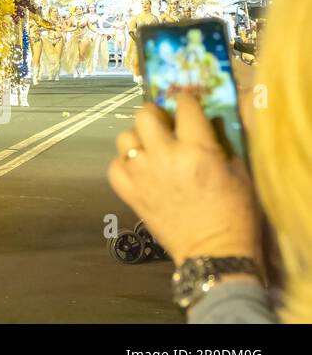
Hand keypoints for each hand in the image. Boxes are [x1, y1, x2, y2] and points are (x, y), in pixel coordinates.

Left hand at [107, 95, 261, 265]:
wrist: (215, 253)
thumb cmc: (235, 213)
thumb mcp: (239, 173)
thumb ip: (220, 144)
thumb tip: (206, 123)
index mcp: (196, 149)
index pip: (184, 105)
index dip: (186, 101)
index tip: (187, 104)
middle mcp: (164, 156)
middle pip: (145, 115)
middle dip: (156, 114)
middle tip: (165, 125)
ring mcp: (142, 174)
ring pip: (125, 138)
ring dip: (138, 140)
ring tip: (151, 149)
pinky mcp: (129, 192)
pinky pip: (114, 166)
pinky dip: (124, 165)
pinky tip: (138, 170)